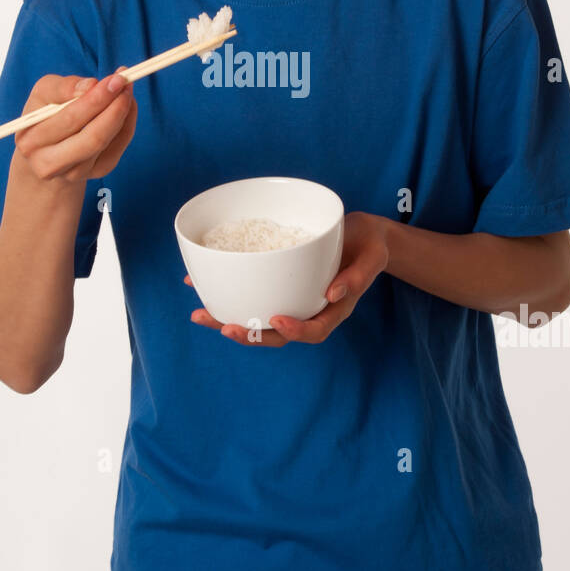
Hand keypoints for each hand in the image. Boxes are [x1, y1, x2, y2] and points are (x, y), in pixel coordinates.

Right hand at [13, 68, 137, 182]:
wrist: (46, 150)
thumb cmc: (44, 115)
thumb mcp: (43, 93)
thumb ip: (63, 87)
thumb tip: (92, 85)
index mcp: (32, 141)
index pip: (70, 119)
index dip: (96, 98)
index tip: (116, 78)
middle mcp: (50, 163)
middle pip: (93, 137)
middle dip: (115, 106)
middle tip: (127, 82)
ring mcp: (75, 172)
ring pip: (108, 142)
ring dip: (124, 113)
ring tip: (126, 91)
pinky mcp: (96, 172)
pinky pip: (118, 147)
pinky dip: (127, 124)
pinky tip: (126, 107)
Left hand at [185, 211, 388, 345]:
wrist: (362, 236)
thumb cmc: (370, 247)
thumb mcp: (372, 257)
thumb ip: (357, 276)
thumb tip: (334, 292)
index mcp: (333, 310)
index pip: (315, 330)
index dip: (295, 331)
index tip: (277, 321)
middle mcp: (308, 310)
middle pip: (277, 333)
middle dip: (250, 334)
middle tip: (225, 328)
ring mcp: (292, 299)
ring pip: (258, 318)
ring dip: (227, 318)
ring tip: (199, 314)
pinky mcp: (279, 284)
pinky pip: (252, 293)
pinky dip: (226, 291)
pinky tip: (197, 282)